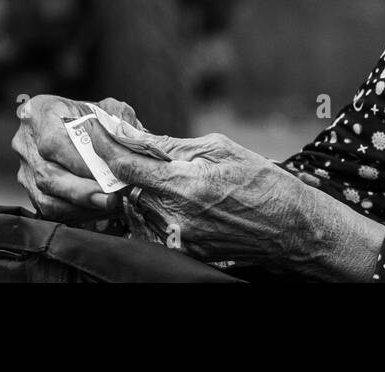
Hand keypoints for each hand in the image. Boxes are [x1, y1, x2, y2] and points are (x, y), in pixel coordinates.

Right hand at [11, 93, 143, 221]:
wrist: (72, 122)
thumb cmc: (89, 114)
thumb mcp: (105, 107)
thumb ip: (118, 120)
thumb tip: (130, 144)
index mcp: (40, 112)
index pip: (54, 141)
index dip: (79, 162)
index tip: (105, 174)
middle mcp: (26, 141)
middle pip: (47, 175)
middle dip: (82, 191)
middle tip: (111, 198)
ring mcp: (25, 168)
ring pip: (46, 197)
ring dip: (80, 206)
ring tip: (109, 206)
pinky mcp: (30, 190)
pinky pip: (48, 209)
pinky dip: (75, 212)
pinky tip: (98, 210)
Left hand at [85, 125, 317, 265]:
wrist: (291, 227)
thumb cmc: (261, 180)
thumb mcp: (219, 148)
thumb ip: (172, 146)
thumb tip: (135, 136)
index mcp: (184, 185)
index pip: (126, 166)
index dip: (105, 146)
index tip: (93, 131)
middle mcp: (176, 217)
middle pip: (128, 189)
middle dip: (125, 168)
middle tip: (126, 148)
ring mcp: (179, 239)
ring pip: (138, 210)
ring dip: (140, 191)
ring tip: (163, 175)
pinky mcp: (186, 252)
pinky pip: (155, 229)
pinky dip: (155, 211)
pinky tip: (172, 199)